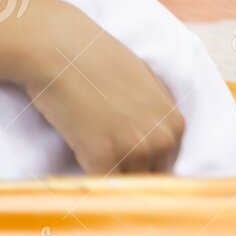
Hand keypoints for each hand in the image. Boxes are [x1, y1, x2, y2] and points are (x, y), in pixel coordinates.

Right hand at [18, 0, 184, 174]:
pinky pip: (99, 187)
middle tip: (101, 161)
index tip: (122, 164)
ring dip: (105, 178)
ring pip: (124, 186)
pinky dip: (86, 184)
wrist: (60, 48)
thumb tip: (159, 146)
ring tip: (86, 156)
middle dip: (126, 175)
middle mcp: (162, 140)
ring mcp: (134, 150)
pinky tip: (74, 163)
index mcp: (175, 126)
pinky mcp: (103, 158)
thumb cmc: (97, 60)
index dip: (142, 167)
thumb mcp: (147, 83)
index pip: (166, 166)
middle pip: (148, 180)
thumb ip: (158, 116)